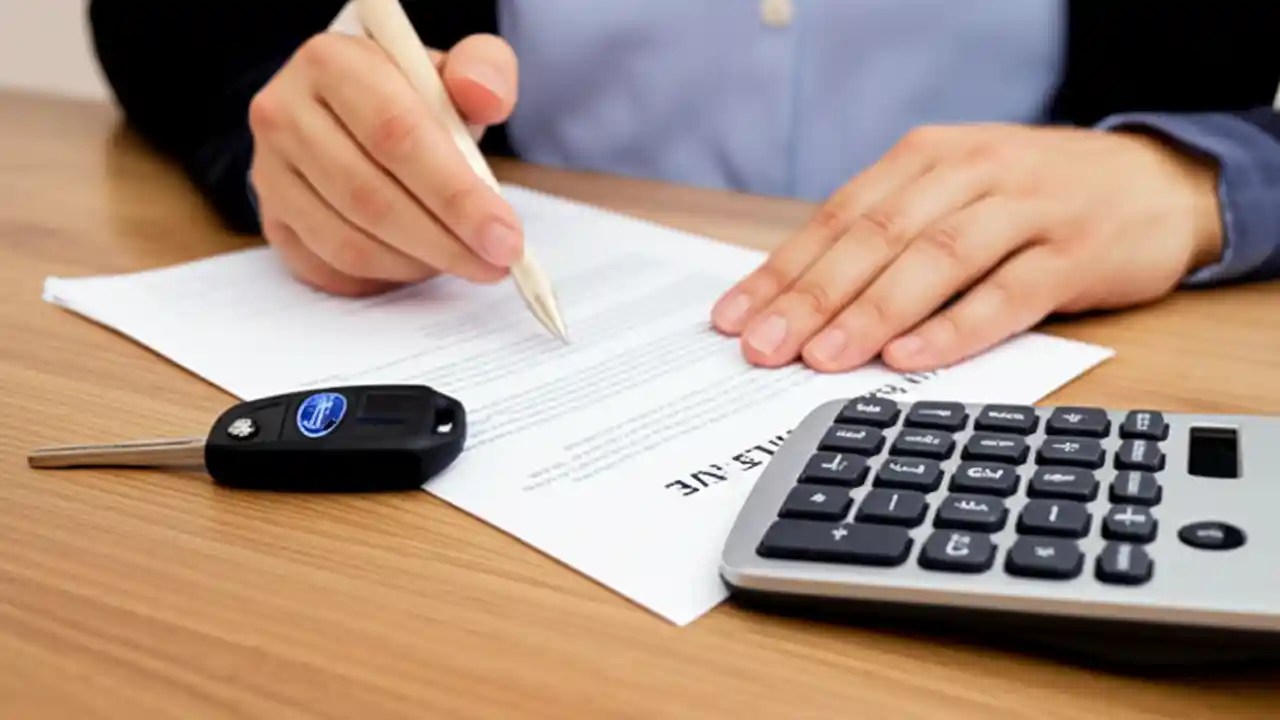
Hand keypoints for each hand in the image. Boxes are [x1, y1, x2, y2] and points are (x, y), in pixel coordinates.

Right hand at [248, 32, 520, 295]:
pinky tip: (420, 263)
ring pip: (347, 243)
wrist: (355, 111)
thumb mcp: (457, 68)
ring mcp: (269, 172)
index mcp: (331, 62)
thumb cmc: (414, 94)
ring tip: (463, 259)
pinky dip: (384, 278)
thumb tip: (485, 96)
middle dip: (445, 243)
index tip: (505, 238)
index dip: (456, 196)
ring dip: (416, 263)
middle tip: (496, 264)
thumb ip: (484, 70)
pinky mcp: (272, 219)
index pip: (397, 137)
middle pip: (370, 199)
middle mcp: (284, 114)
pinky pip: (329, 268)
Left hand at [711, 124, 1222, 371]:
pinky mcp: (1075, 252)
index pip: (838, 217)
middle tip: (763, 345)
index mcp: (926, 158)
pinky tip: (909, 357)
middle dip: (812, 295)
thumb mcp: (956, 196)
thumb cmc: (1033, 200)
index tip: (734, 317)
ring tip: (822, 357)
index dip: (782, 269)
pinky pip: (1007, 293)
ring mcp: (1025, 209)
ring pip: (935, 259)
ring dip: (873, 311)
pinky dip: (956, 327)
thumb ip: (890, 237)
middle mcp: (969, 172)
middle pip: (876, 237)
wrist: (1157, 182)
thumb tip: (802, 302)